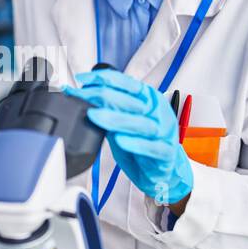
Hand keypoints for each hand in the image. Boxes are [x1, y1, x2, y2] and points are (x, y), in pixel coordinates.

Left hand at [64, 69, 192, 205]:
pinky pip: (151, 147)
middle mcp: (157, 112)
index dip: (104, 79)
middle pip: (131, 101)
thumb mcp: (123, 122)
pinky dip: (135, 143)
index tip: (84, 79)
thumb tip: (84, 98)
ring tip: (95, 116)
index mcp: (148, 99)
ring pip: (141, 123)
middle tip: (82, 97)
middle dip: (103, 96)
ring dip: (116, 119)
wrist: (163, 169)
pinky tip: (120, 140)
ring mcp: (164, 132)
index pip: (127, 83)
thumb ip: (109, 110)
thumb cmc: (144, 142)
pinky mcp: (165, 152)